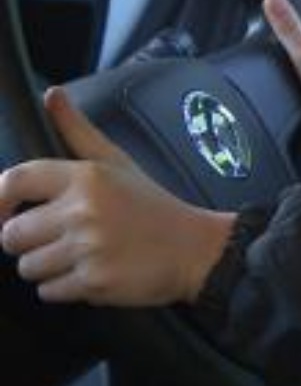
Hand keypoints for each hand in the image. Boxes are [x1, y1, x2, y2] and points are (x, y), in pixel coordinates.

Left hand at [0, 88, 233, 305]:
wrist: (197, 250)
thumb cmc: (153, 207)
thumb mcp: (118, 162)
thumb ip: (78, 131)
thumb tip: (52, 94)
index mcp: (86, 177)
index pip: (13, 181)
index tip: (5, 212)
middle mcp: (83, 211)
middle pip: (12, 234)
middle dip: (28, 242)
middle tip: (57, 240)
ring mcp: (88, 249)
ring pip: (27, 266)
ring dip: (46, 267)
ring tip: (78, 258)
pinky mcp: (95, 282)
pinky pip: (48, 291)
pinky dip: (63, 289)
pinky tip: (90, 274)